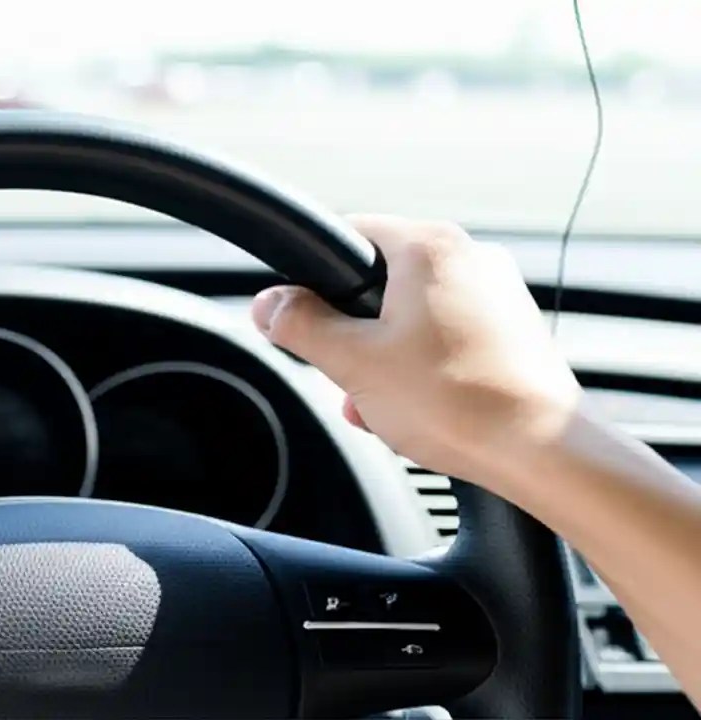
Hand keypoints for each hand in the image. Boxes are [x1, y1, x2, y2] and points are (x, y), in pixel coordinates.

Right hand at [252, 214, 581, 484]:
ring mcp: (498, 296)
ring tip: (384, 406)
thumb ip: (300, 325)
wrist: (540, 452)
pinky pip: (447, 340)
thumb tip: (269, 305)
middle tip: (348, 375)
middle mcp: (471, 258)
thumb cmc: (456, 401)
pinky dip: (423, 370)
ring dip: (385, 359)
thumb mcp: (353, 363)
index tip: (301, 315)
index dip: (314, 278)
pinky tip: (417, 412)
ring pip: (412, 317)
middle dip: (354, 334)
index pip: (349, 234)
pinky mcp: (513, 334)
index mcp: (430, 248)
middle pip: (380, 283)